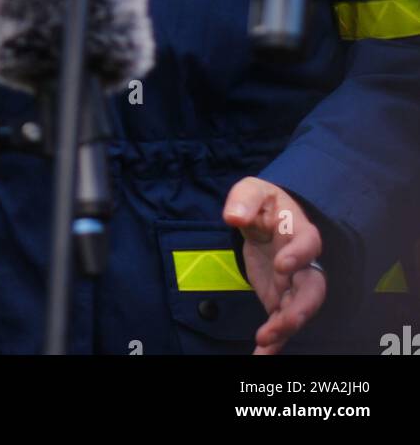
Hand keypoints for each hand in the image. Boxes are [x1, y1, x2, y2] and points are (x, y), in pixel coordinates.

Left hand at [223, 177, 326, 354]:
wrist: (266, 219)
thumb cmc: (263, 204)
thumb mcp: (252, 191)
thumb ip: (244, 200)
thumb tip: (233, 215)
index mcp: (298, 230)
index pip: (309, 243)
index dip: (300, 255)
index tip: (282, 265)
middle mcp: (303, 263)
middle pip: (313, 288)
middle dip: (302, 308)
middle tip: (286, 321)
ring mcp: (293, 285)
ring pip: (298, 311)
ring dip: (285, 328)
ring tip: (265, 340)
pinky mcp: (279, 300)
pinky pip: (280, 324)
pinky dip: (273, 342)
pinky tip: (260, 356)